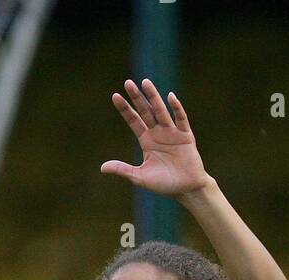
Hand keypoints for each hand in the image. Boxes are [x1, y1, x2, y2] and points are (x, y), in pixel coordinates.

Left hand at [100, 79, 211, 197]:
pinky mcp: (186, 136)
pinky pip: (181, 119)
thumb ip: (122, 169)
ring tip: (145, 82)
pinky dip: (176, 108)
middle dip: (137, 98)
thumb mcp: (139, 177)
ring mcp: (172, 133)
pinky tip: (170, 97)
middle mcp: (158, 133)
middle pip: (145, 111)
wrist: (186, 189)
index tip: (115, 96)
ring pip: (161, 111)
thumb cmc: (164, 184)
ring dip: (153, 97)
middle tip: (128, 82)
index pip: (133, 121)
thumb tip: (102, 167)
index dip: (125, 109)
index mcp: (147, 141)